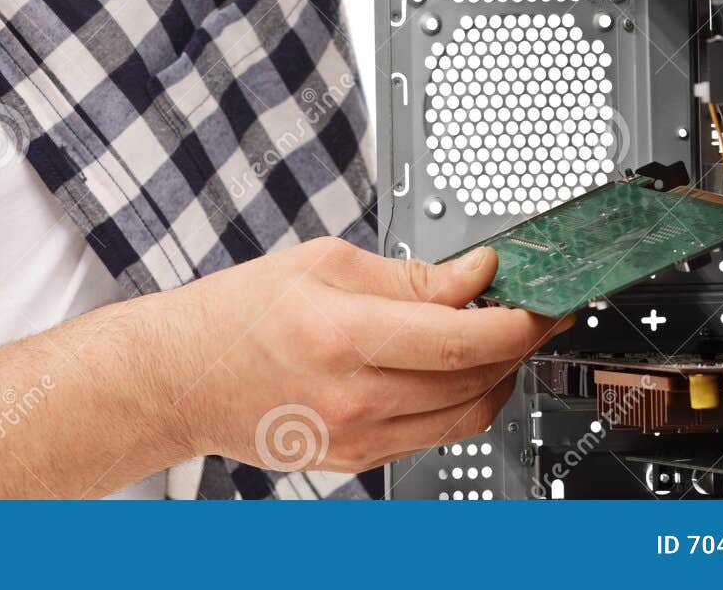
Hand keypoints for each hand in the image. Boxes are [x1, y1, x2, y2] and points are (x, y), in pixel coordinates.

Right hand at [158, 237, 571, 472]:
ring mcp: (356, 436)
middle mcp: (353, 396)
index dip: (517, 320)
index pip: (459, 338)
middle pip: (473, 378)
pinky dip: (462, 400)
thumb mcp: (322, 263)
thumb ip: (408, 275)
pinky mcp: (356, 458)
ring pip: (465, 414)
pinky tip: (458, 370)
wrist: (184, 377)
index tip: (538, 299)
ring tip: (501, 339)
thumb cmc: (239, 314)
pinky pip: (435, 434)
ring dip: (498, 375)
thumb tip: (474, 276)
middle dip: (518, 342)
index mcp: (342, 335)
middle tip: (533, 310)